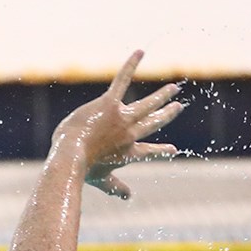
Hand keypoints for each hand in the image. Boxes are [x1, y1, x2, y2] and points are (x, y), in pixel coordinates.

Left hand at [53, 50, 184, 199]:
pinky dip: (132, 65)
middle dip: (167, 114)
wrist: (72, 156)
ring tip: (173, 87)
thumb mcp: (102, 181)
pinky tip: (140, 52)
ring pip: (148, 104)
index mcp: (128, 152)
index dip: (161, 151)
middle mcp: (130, 134)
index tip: (172, 150)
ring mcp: (122, 117)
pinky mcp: (110, 103)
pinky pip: (123, 80)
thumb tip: (129, 198)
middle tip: (178, 106)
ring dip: (162, 95)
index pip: (149, 151)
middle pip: (154, 122)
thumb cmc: (83, 170)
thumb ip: (116, 189)